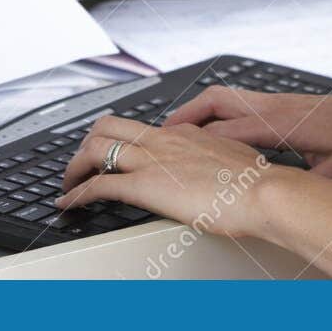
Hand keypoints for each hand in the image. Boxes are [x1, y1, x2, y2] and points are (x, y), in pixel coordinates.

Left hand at [55, 114, 282, 238]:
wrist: (263, 191)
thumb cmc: (255, 185)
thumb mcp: (233, 162)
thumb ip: (215, 162)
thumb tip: (217, 172)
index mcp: (184, 134)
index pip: (140, 128)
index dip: (118, 139)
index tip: (112, 153)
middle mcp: (164, 139)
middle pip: (108, 126)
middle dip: (87, 143)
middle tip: (80, 164)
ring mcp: (153, 160)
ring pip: (95, 148)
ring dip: (73, 167)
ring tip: (67, 184)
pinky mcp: (145, 185)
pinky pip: (98, 186)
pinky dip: (76, 194)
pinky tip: (68, 204)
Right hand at [161, 86, 331, 177]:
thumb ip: (306, 185)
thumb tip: (284, 206)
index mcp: (283, 123)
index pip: (226, 132)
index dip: (195, 144)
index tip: (168, 154)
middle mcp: (277, 106)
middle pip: (217, 101)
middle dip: (185, 115)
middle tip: (160, 134)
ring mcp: (280, 101)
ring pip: (228, 97)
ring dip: (200, 110)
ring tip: (178, 131)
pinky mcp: (287, 103)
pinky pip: (242, 102)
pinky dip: (220, 112)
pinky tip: (216, 131)